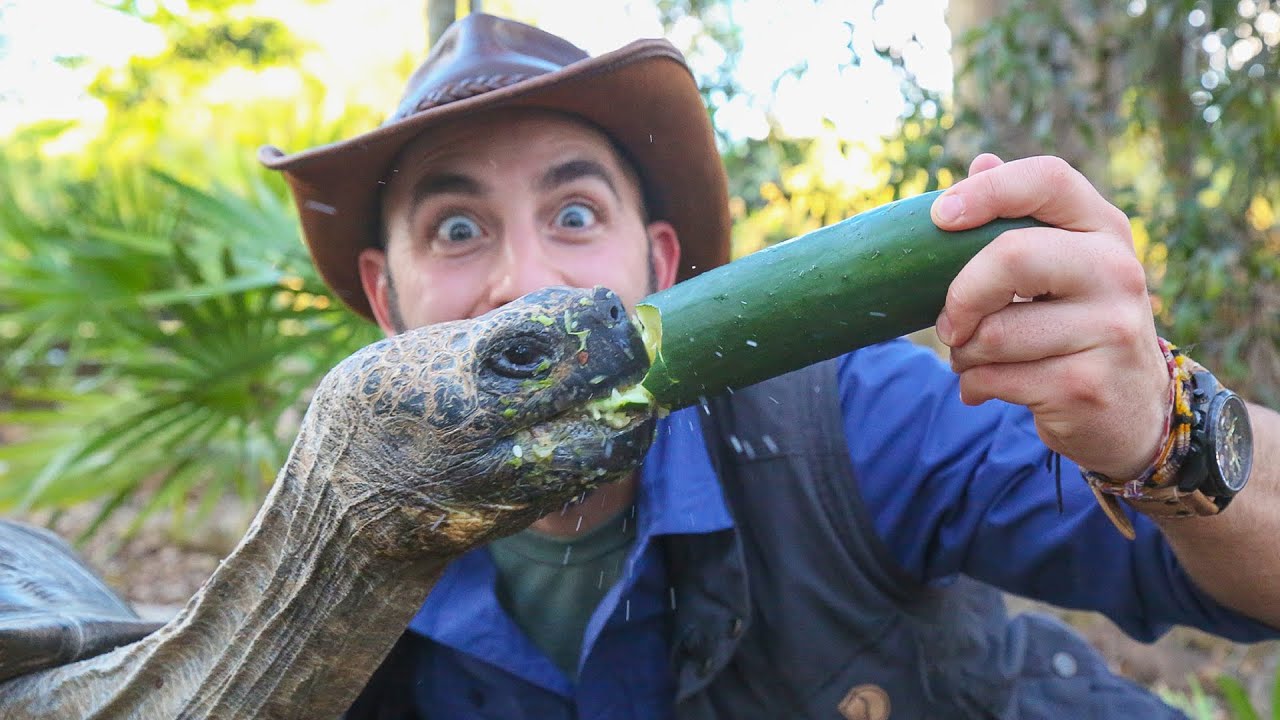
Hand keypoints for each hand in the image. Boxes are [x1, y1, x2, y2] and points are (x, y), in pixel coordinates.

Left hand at [931, 154, 1170, 479]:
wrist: (1129, 408)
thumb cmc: (1074, 323)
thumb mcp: (1061, 264)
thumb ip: (1020, 216)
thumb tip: (980, 161)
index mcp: (1103, 228)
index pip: (1047, 179)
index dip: (986, 191)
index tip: (939, 218)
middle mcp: (1117, 271)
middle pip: (1011, 257)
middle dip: (960, 295)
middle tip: (949, 323)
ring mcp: (1110, 330)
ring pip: (993, 333)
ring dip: (963, 353)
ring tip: (975, 358)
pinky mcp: (1086, 385)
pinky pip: (995, 379)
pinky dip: (974, 386)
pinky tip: (988, 387)